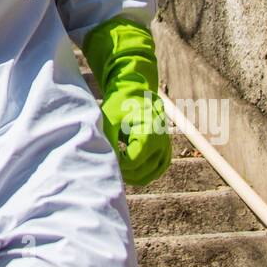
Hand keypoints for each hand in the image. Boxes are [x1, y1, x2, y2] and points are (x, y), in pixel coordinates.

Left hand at [83, 17, 171, 186]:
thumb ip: (107, 141)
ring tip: (116, 165)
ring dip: (132, 175)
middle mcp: (161, 141)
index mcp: (149, 130)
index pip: (134, 160)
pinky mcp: (165, 152)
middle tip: (109, 162)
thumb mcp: (108, 119)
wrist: (135, 92)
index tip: (108, 156)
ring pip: (149, 175)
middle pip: (142, 171)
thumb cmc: (119, 104)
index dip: (119, 164)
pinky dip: (142, 173)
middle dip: (124, 171)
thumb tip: (102, 161)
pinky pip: (155, 171)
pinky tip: (127, 166)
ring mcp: (165, 147)